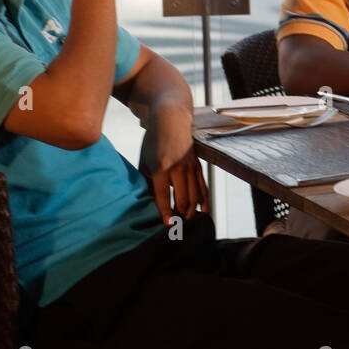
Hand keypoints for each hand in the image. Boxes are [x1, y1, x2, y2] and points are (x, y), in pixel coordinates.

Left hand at [139, 108, 207, 224]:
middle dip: (180, 215)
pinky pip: (203, 186)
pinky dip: (204, 200)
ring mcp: (190, 167)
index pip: (163, 196)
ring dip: (191, 210)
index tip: (167, 225)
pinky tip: (203, 210)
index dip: (165, 212)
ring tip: (186, 221)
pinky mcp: (198, 165)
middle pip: (182, 198)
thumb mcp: (144, 162)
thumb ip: (148, 182)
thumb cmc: (153, 143)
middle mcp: (178, 168)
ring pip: (195, 195)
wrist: (170, 121)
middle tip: (177, 226)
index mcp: (160, 168)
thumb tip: (150, 203)